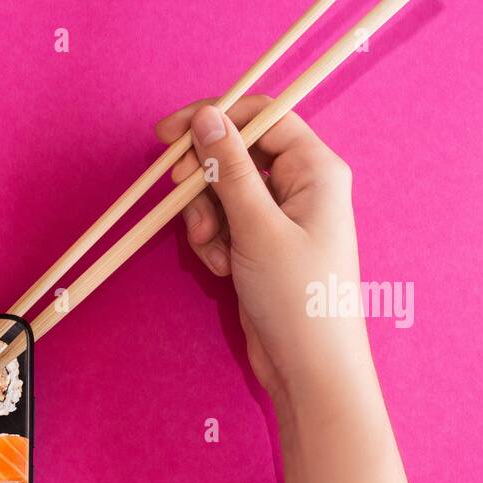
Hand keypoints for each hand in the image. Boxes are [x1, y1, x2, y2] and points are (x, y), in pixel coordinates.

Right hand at [155, 96, 375, 415]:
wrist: (308, 366)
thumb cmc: (297, 297)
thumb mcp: (257, 228)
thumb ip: (229, 169)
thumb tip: (206, 117)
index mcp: (315, 169)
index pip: (261, 117)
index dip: (213, 119)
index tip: (168, 137)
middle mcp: (300, 185)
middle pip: (236, 153)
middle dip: (204, 180)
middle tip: (183, 202)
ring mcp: (280, 216)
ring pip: (223, 191)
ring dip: (205, 216)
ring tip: (211, 250)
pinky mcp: (261, 244)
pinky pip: (225, 222)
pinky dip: (213, 240)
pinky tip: (220, 268)